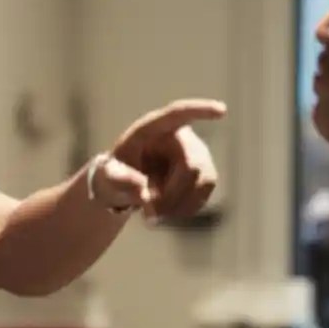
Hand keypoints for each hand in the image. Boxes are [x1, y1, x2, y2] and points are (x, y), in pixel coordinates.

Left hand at [93, 99, 224, 219]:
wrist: (124, 186)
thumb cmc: (113, 174)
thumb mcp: (107, 177)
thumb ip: (118, 180)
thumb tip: (142, 192)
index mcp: (153, 128)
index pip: (179, 114)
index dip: (200, 110)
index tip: (221, 110)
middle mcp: (180, 136)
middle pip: (192, 166)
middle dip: (173, 195)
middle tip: (149, 216)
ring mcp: (196, 154)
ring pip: (204, 181)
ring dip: (179, 205)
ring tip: (153, 216)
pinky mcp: (204, 174)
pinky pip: (205, 193)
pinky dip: (186, 208)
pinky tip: (167, 213)